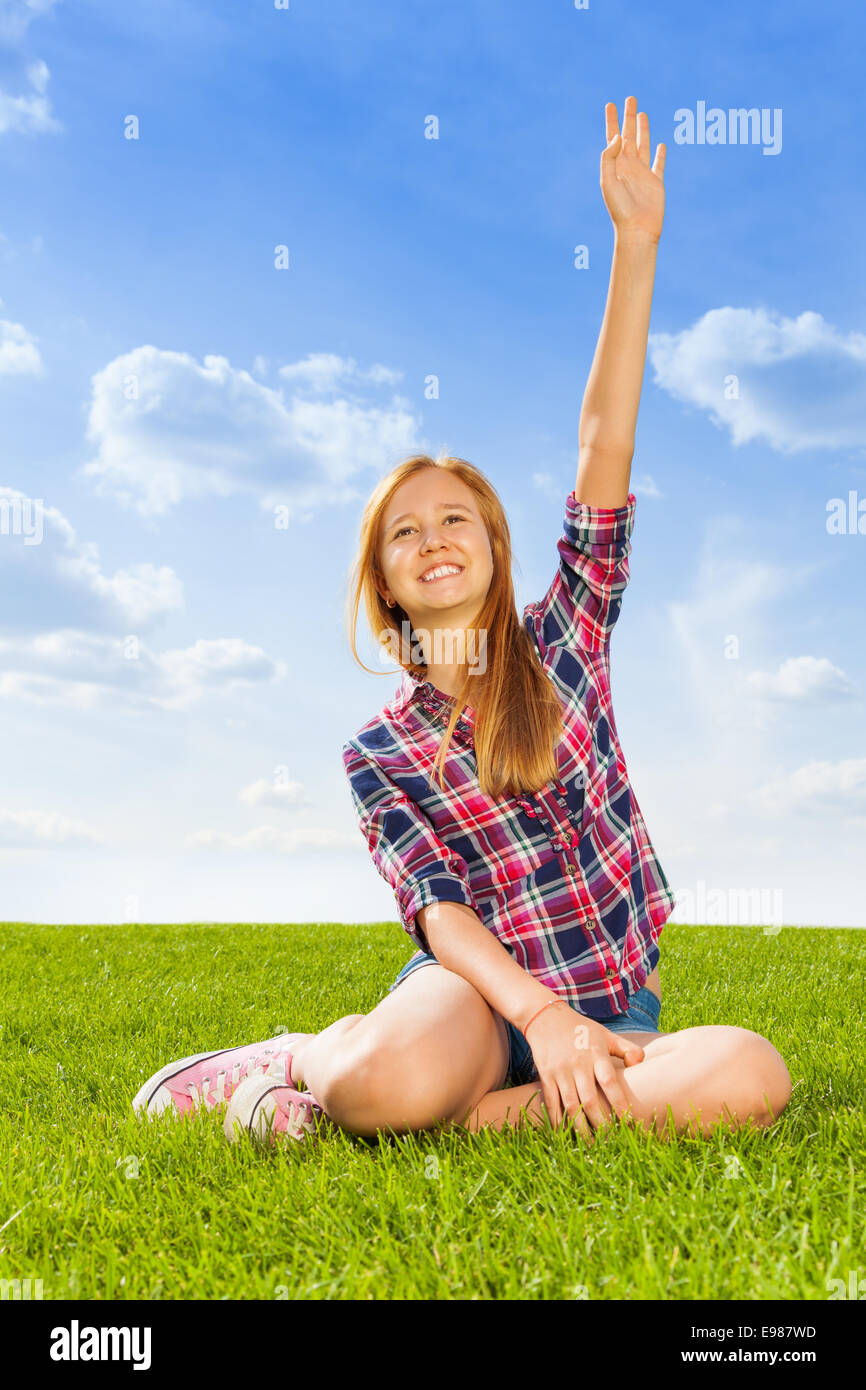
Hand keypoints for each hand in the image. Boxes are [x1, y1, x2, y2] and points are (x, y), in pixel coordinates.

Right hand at [525, 1001, 644, 1141]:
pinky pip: (551, 1102)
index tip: (629, 1123)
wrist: (545, 1017)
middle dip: (600, 1124)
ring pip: (570, 1105)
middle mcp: (578, 1064)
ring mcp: (560, 1071)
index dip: (619, 1104)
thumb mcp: (606, 1035)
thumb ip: (627, 1049)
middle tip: (611, 1142)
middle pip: (590, 1100)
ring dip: (580, 1127)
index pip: (610, 1083)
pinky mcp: (545, 1075)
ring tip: (590, 1145)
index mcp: (596, 1055)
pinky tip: (563, 1134)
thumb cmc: (581, 1029)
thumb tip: (641, 1064)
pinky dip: (556, 1120)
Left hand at [600, 96, 664, 244]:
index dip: (611, 120)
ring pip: (643, 144)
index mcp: (615, 165)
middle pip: (629, 135)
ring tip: (642, 113)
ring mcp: (643, 173)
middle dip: (628, 117)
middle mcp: (628, 166)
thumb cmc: (619, 208)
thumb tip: (617, 136)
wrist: (636, 229)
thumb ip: (609, 157)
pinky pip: (659, 164)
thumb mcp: (607, 180)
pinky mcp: (656, 182)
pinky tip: (661, 144)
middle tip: (630, 98)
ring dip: (643, 129)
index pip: (612, 137)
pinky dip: (660, 154)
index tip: (610, 104)